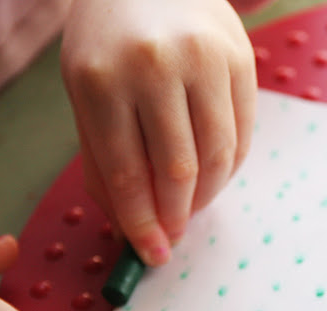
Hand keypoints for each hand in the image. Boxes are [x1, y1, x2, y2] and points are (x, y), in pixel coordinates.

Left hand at [61, 0, 256, 265]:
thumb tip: (127, 225)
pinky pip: (242, 133)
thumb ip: (102, 159)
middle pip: (177, 170)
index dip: (141, 224)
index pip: (128, 174)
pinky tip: (212, 174)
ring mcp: (204, 58)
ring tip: (192, 205)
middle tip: (173, 235)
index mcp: (101, 79)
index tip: (151, 254)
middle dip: (177, 216)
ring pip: (218, 157)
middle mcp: (155, 66)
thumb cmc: (108, 39)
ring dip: (207, 196)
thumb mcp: (84, 91)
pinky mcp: (241, 58)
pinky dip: (229, 167)